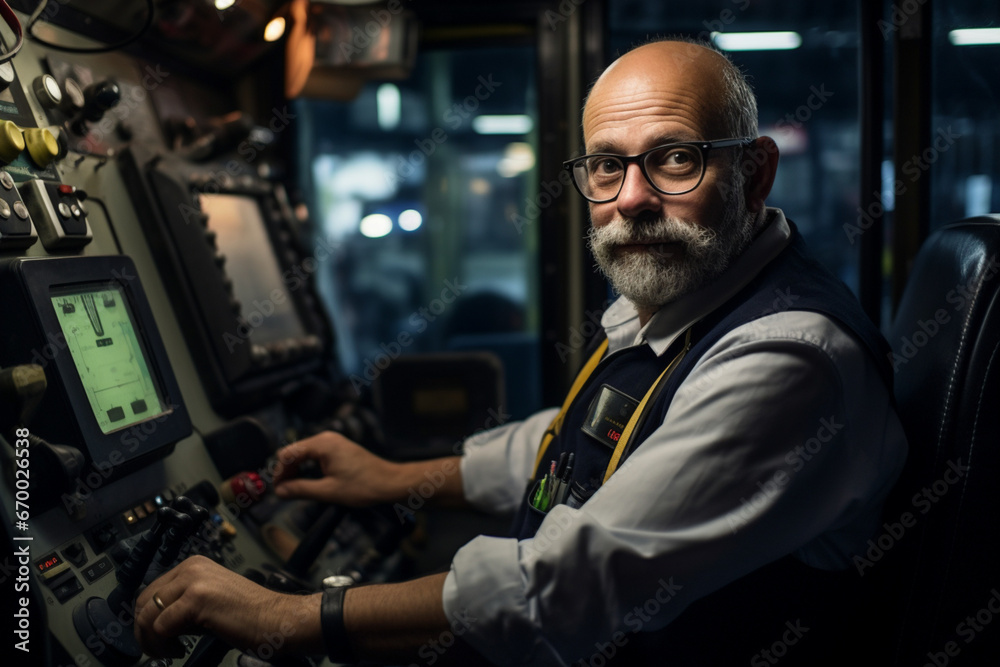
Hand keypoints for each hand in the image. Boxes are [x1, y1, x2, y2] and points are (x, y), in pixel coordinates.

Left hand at [134, 555, 321, 658]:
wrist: (278, 618)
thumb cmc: (250, 615)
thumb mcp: (209, 602)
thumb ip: (183, 605)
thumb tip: (154, 623)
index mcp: (193, 565)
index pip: (151, 591)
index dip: (147, 620)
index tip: (158, 639)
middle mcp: (191, 567)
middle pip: (143, 602)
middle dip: (144, 631)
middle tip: (159, 650)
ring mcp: (193, 581)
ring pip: (147, 615)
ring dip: (151, 641)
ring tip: (170, 652)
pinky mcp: (197, 598)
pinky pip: (161, 626)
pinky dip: (164, 644)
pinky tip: (181, 649)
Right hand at [272, 431, 400, 505]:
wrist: (390, 482)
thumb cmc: (366, 485)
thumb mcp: (329, 491)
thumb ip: (300, 490)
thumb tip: (280, 491)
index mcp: (323, 444)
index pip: (287, 454)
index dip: (278, 473)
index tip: (278, 490)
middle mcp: (327, 438)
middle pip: (294, 452)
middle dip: (287, 472)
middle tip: (285, 493)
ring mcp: (334, 442)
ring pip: (304, 454)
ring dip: (297, 471)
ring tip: (296, 490)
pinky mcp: (339, 449)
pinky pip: (315, 455)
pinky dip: (308, 468)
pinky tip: (310, 482)